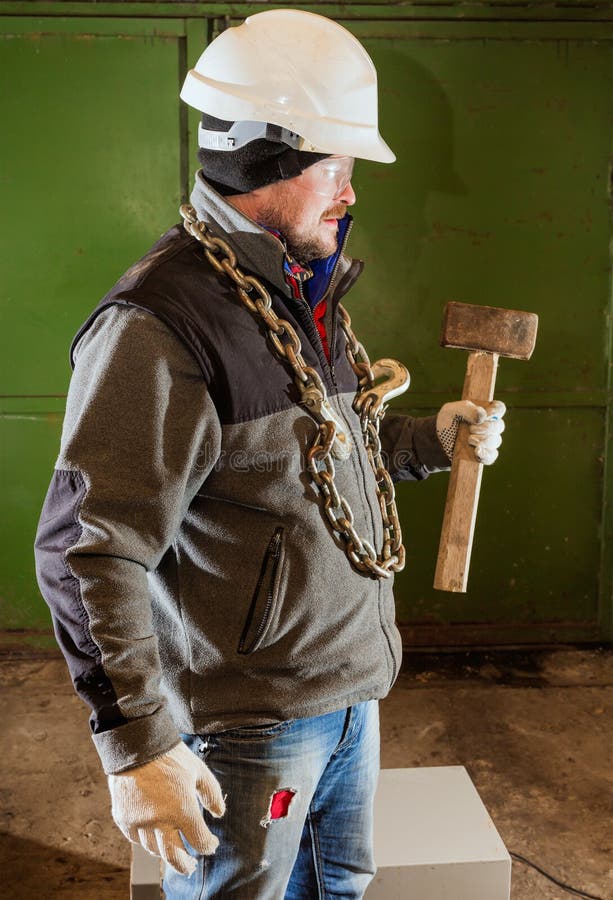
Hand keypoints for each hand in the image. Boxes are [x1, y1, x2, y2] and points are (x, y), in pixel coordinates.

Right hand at [108, 741, 224, 875]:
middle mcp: (160, 821)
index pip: (200, 840)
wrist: (137, 745)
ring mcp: (140, 822)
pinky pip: (135, 839)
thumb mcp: (199, 770)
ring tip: (172, 849)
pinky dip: (145, 841)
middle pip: (174, 856)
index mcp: (183, 809)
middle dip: (185, 864)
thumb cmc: (170, 756)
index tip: (211, 843)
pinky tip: (152, 836)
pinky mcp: (124, 818)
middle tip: (190, 866)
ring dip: (165, 852)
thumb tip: (219, 814)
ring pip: (154, 850)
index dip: (209, 845)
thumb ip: (212, 794)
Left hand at [436, 400, 505, 464]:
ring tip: (469, 440)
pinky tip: (477, 452)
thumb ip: (466, 409)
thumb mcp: (451, 410)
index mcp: (485, 411)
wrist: (437, 441)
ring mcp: (488, 441)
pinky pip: (491, 456)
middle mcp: (490, 426)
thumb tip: (482, 416)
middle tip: (471, 429)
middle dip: (485, 427)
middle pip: (499, 426)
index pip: (499, 408)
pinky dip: (485, 454)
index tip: (485, 414)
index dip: (495, 411)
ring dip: (483, 440)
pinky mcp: (483, 455)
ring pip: (495, 441)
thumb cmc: (447, 422)